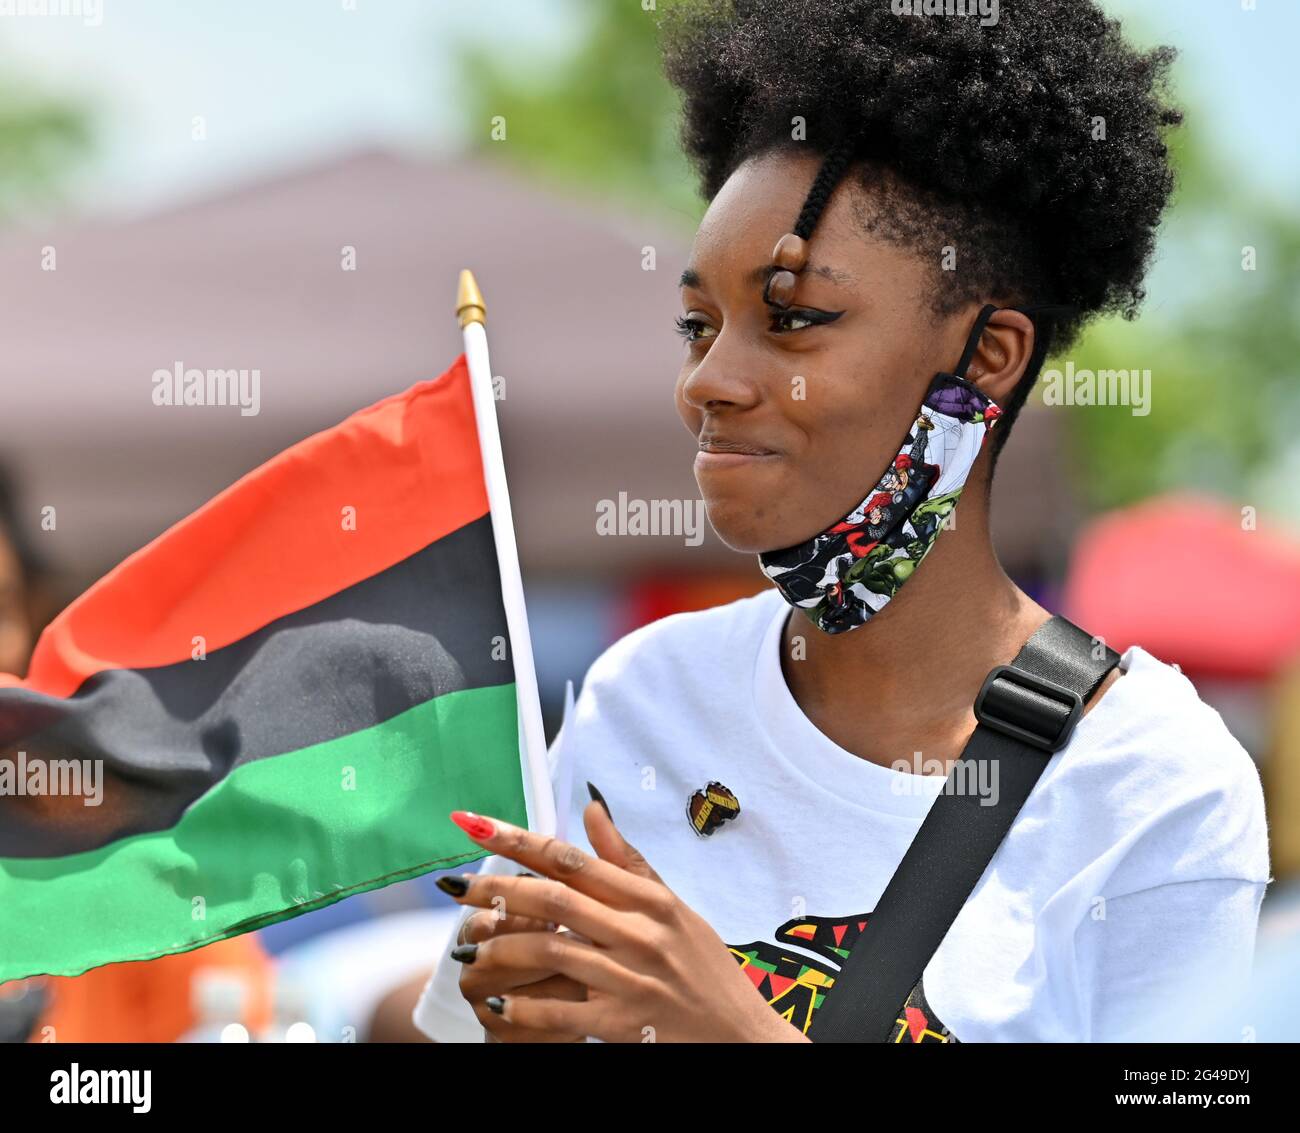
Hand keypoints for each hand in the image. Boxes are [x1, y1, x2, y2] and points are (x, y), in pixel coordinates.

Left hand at [442, 798, 809, 1042]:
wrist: (742, 1035)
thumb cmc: (706, 969)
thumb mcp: (673, 907)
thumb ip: (627, 860)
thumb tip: (591, 808)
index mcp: (649, 898)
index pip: (572, 858)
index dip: (518, 839)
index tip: (475, 825)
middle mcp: (639, 931)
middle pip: (553, 899)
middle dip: (495, 888)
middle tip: (452, 886)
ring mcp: (630, 977)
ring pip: (551, 950)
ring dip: (501, 948)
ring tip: (468, 949)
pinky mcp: (623, 1021)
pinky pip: (561, 1012)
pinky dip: (525, 1007)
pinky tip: (497, 1002)